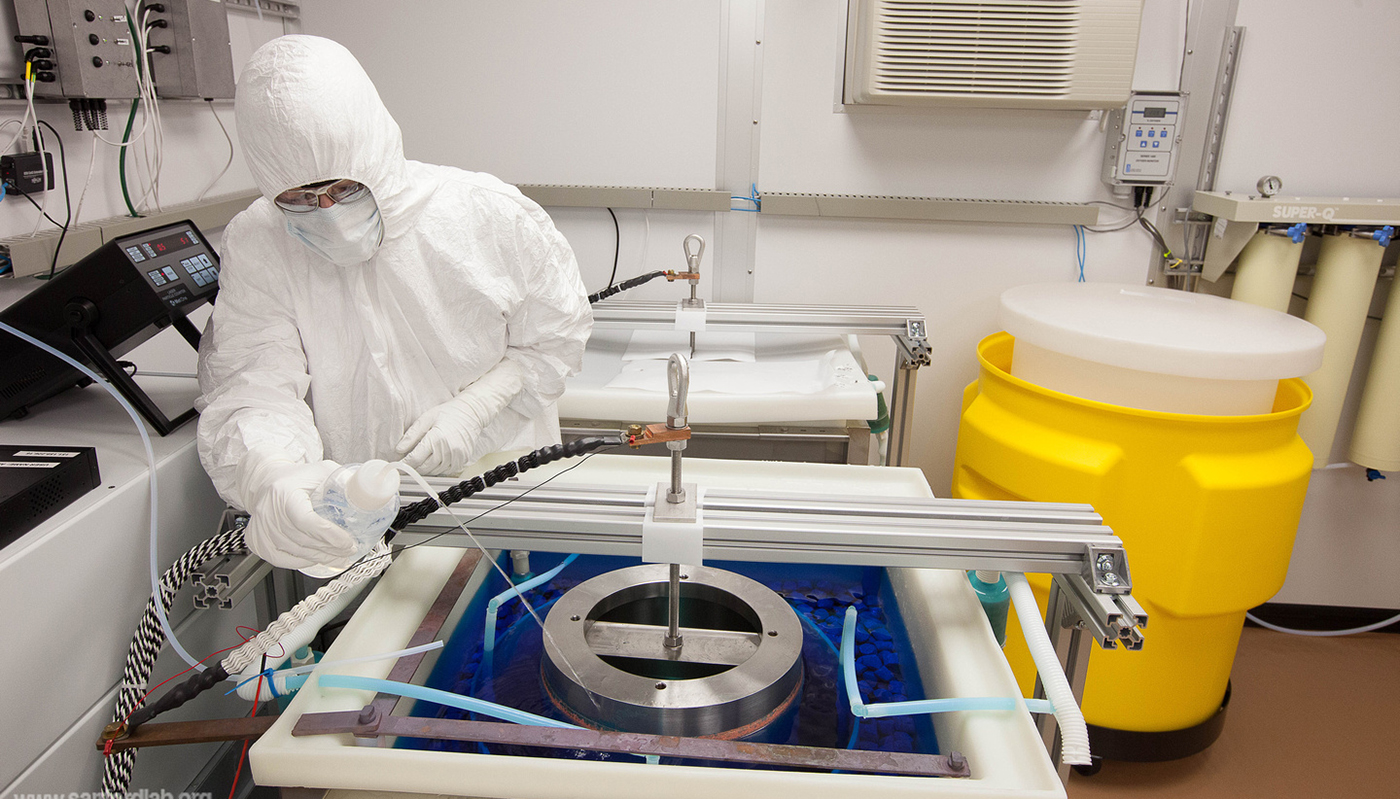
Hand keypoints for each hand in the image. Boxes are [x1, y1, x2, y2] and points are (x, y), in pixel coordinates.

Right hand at [236, 449, 358, 574]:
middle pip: (304, 540)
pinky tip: (317, 560)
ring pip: (296, 552)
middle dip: (331, 550)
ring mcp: (261, 528)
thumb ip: (345, 480)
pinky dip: (302, 563)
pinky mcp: (257, 540)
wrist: (267, 481)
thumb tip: (373, 488)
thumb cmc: (297, 477)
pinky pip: (282, 559)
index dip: (329, 535)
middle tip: (350, 551)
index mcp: (284, 492)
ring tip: (340, 559)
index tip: (348, 542)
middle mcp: (269, 512)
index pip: (307, 520)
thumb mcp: (321, 471)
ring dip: (321, 559)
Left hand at [395, 359, 524, 475]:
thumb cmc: (449, 412)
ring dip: (424, 468)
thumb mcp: (426, 419)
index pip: (415, 459)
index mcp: (436, 439)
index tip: (396, 465)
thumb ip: (412, 435)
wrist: (472, 413)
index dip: (404, 464)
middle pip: (423, 468)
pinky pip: (445, 471)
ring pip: (433, 471)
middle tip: (406, 462)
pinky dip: (436, 468)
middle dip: (412, 466)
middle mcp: (448, 451)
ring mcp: (456, 457)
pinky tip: (434, 459)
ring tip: (420, 459)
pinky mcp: (462, 461)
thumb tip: (399, 450)